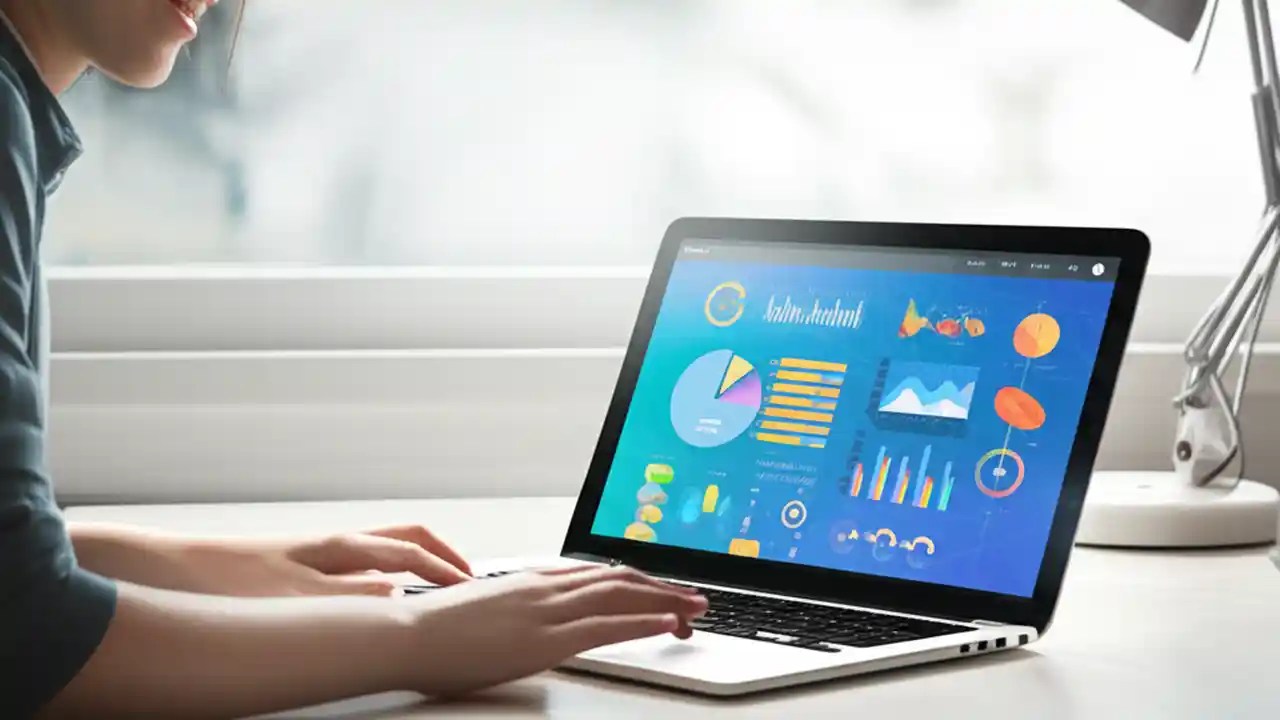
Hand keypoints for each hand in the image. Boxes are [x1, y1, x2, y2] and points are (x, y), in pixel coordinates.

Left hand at [176, 525, 472, 596]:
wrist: (168, 570)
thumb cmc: (225, 582)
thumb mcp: (295, 599)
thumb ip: (351, 597)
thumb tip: (400, 592)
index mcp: (340, 548)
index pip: (413, 552)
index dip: (448, 570)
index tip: (475, 590)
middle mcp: (333, 545)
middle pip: (404, 539)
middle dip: (440, 555)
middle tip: (466, 577)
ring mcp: (316, 554)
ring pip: (382, 550)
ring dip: (414, 563)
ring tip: (429, 586)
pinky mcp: (295, 567)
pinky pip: (358, 566)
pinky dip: (383, 575)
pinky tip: (372, 598)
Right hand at [399, 565, 707, 696]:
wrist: (408, 634)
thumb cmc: (437, 630)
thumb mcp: (486, 611)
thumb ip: (516, 609)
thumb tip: (529, 619)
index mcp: (533, 580)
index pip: (598, 574)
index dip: (636, 581)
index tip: (660, 590)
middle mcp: (546, 587)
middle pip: (619, 580)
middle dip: (663, 589)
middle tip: (695, 598)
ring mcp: (547, 610)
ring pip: (621, 597)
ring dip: (665, 602)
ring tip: (695, 609)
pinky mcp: (545, 638)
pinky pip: (605, 625)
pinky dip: (642, 621)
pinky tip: (665, 622)